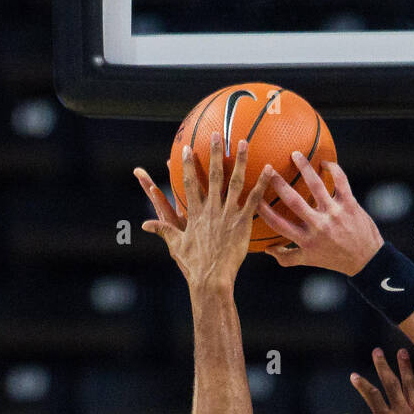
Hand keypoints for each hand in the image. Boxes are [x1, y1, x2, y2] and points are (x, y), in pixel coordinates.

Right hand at [134, 135, 271, 290]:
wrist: (211, 279)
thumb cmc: (193, 266)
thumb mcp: (176, 246)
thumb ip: (162, 231)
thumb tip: (144, 225)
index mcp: (195, 213)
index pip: (190, 183)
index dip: (188, 165)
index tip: (188, 148)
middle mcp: (211, 209)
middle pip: (213, 175)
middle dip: (215, 153)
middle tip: (218, 134)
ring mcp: (227, 215)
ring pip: (234, 182)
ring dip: (240, 160)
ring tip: (244, 142)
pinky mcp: (242, 223)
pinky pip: (254, 200)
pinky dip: (261, 184)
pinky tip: (269, 168)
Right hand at [257, 154, 382, 274]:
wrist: (366, 260)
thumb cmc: (335, 259)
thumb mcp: (309, 261)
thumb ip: (287, 257)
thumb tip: (267, 250)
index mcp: (306, 241)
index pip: (279, 225)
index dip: (264, 211)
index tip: (254, 197)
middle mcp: (319, 227)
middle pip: (294, 202)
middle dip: (280, 184)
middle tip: (269, 169)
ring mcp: (334, 214)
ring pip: (316, 185)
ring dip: (304, 168)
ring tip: (296, 154)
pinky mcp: (349, 204)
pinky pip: (340, 181)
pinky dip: (333, 169)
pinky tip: (324, 163)